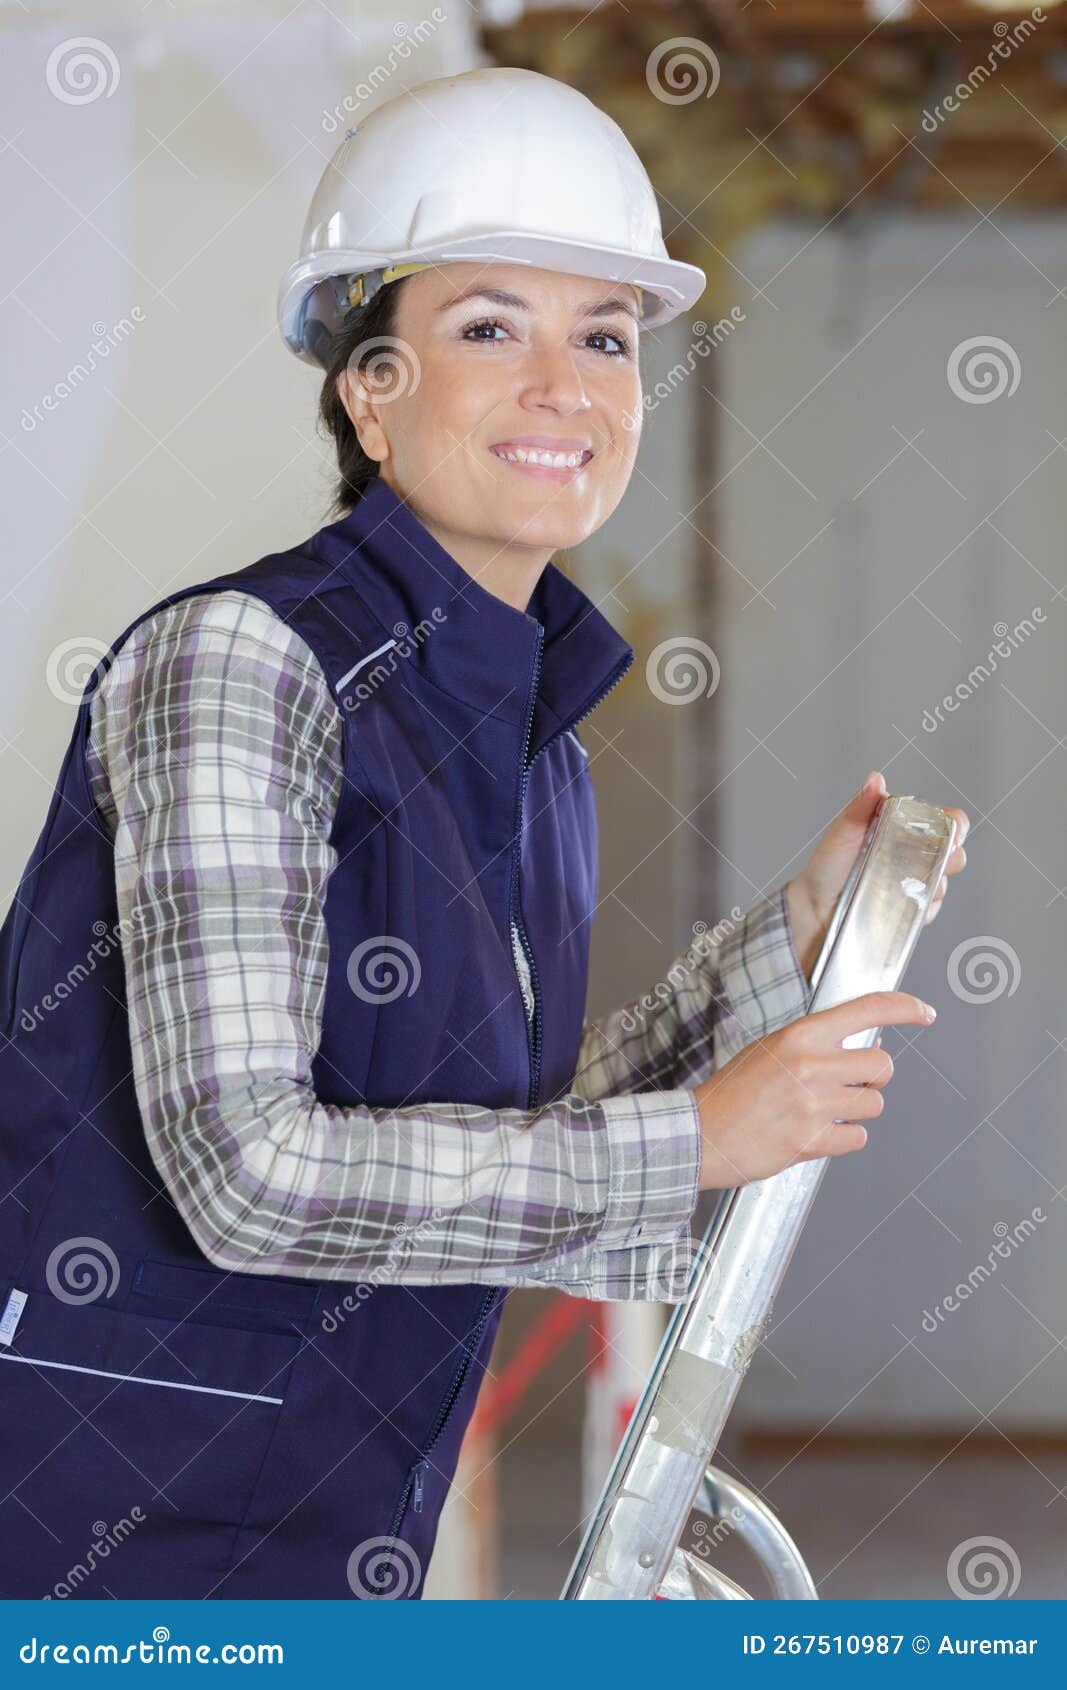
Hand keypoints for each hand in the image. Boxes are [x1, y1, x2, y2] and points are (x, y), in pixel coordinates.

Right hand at [694, 989, 936, 1189]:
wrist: (702, 1133)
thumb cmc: (734, 1092)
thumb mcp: (772, 1048)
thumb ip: (816, 1044)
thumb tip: (867, 1047)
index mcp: (800, 1035)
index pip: (868, 1009)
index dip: (905, 1008)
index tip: (923, 1013)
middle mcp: (811, 1065)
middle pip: (883, 1066)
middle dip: (872, 1078)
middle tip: (848, 1084)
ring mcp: (813, 1105)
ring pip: (874, 1105)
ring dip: (857, 1110)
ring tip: (822, 1111)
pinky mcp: (812, 1141)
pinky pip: (858, 1138)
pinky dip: (843, 1138)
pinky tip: (816, 1133)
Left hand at [785, 771, 969, 979]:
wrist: (814, 907)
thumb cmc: (827, 865)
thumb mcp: (843, 831)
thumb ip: (862, 805)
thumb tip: (876, 779)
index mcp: (903, 829)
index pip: (946, 821)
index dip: (955, 827)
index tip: (951, 835)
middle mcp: (914, 855)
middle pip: (955, 853)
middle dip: (952, 858)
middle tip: (937, 864)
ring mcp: (914, 884)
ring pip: (943, 883)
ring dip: (933, 885)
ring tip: (905, 886)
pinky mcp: (910, 909)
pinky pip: (930, 909)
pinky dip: (922, 908)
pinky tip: (900, 905)